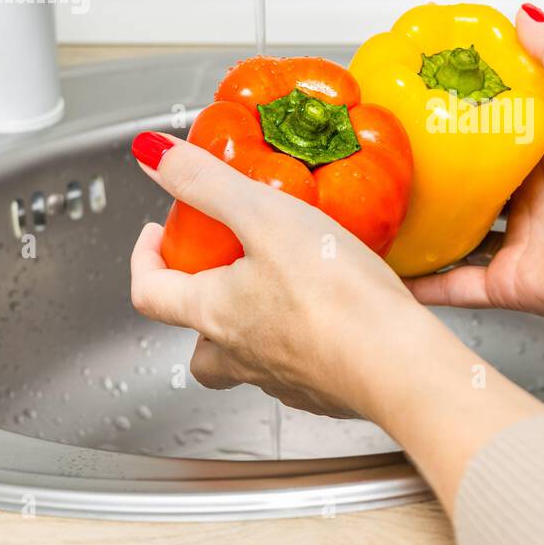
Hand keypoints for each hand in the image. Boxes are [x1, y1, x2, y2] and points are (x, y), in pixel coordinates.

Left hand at [129, 132, 543, 509]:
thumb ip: (207, 183)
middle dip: (200, 308)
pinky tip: (335, 315)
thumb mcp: (264, 216)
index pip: (149, 293)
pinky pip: (302, 368)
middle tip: (221, 271)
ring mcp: (285, 379)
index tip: (158, 233)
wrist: (400, 365)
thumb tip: (152, 153)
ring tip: (281, 291)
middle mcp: (241, 355)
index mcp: (214, 313)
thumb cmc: (334, 296)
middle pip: (198, 344)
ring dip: (252, 328)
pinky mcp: (328, 390)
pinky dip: (306, 342)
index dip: (144, 259)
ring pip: (249, 361)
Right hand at [407, 7, 543, 327]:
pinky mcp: (510, 286)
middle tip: (390, 162)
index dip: (462, 125)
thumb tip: (525, 17)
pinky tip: (392, 274)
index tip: (422, 110)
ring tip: (379, 215)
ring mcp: (522, 245)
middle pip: (472, 189)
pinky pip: (455, 287)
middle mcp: (536, 203)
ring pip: (457, 239)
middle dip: (434, 179)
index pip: (497, 137)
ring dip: (423, 231)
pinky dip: (423, 285)